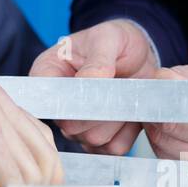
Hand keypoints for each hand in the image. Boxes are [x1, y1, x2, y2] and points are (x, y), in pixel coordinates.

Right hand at [28, 19, 157, 154]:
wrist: (140, 56)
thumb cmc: (117, 41)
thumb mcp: (109, 38)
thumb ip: (98, 60)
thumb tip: (90, 81)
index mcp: (48, 73)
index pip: (47, 98)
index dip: (72, 98)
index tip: (98, 86)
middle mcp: (58, 104)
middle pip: (70, 125)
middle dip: (101, 109)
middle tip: (120, 86)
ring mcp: (76, 125)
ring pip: (92, 139)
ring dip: (117, 120)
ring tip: (126, 94)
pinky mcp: (98, 139)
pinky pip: (112, 147)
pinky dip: (127, 131)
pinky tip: (130, 111)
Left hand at [145, 62, 187, 163]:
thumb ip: (183, 76)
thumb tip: (157, 81)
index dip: (165, 95)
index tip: (152, 92)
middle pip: (178, 126)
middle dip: (156, 114)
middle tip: (149, 105)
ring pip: (171, 147)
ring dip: (156, 132)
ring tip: (157, 120)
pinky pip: (174, 163)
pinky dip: (163, 148)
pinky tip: (167, 137)